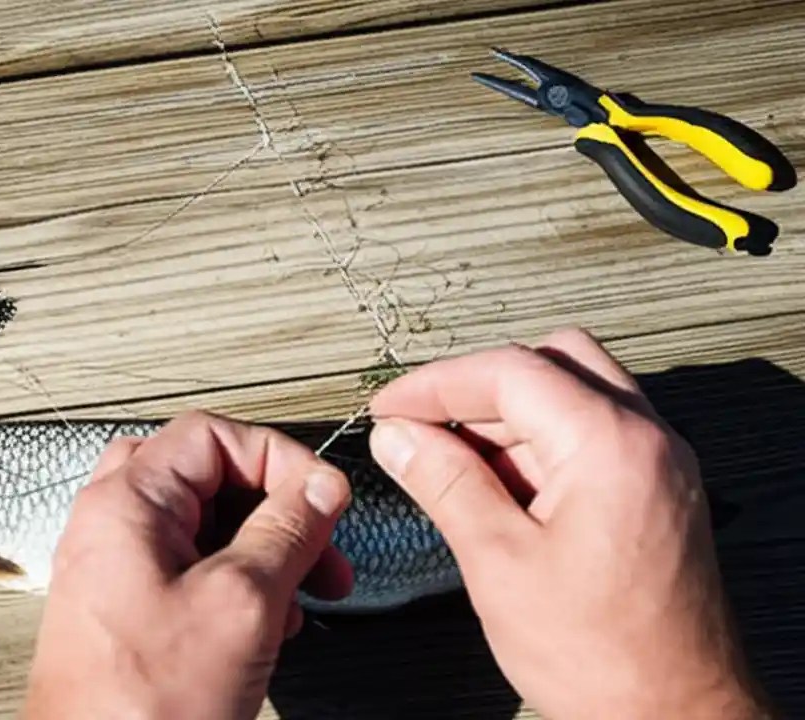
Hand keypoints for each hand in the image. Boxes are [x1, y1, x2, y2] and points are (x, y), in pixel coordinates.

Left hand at [22, 411, 353, 719]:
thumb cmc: (139, 707)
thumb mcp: (241, 604)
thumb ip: (287, 532)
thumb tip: (320, 485)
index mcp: (126, 502)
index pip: (212, 435)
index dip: (278, 458)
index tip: (323, 498)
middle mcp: (112, 525)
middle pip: (210, 476)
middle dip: (276, 507)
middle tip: (319, 542)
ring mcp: (116, 568)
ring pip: (205, 525)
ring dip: (265, 550)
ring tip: (306, 593)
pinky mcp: (127, 609)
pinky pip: (192, 569)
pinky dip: (239, 584)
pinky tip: (271, 623)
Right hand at [368, 329, 768, 719]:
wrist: (677, 718)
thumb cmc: (604, 658)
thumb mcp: (499, 563)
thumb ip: (445, 484)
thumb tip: (399, 436)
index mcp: (610, 445)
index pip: (510, 372)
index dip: (436, 384)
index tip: (390, 408)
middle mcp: (647, 440)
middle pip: (551, 362)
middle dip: (478, 387)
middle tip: (422, 426)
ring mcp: (658, 464)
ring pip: (573, 392)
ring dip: (508, 415)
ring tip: (451, 464)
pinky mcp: (657, 492)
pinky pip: (593, 433)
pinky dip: (540, 441)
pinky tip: (496, 487)